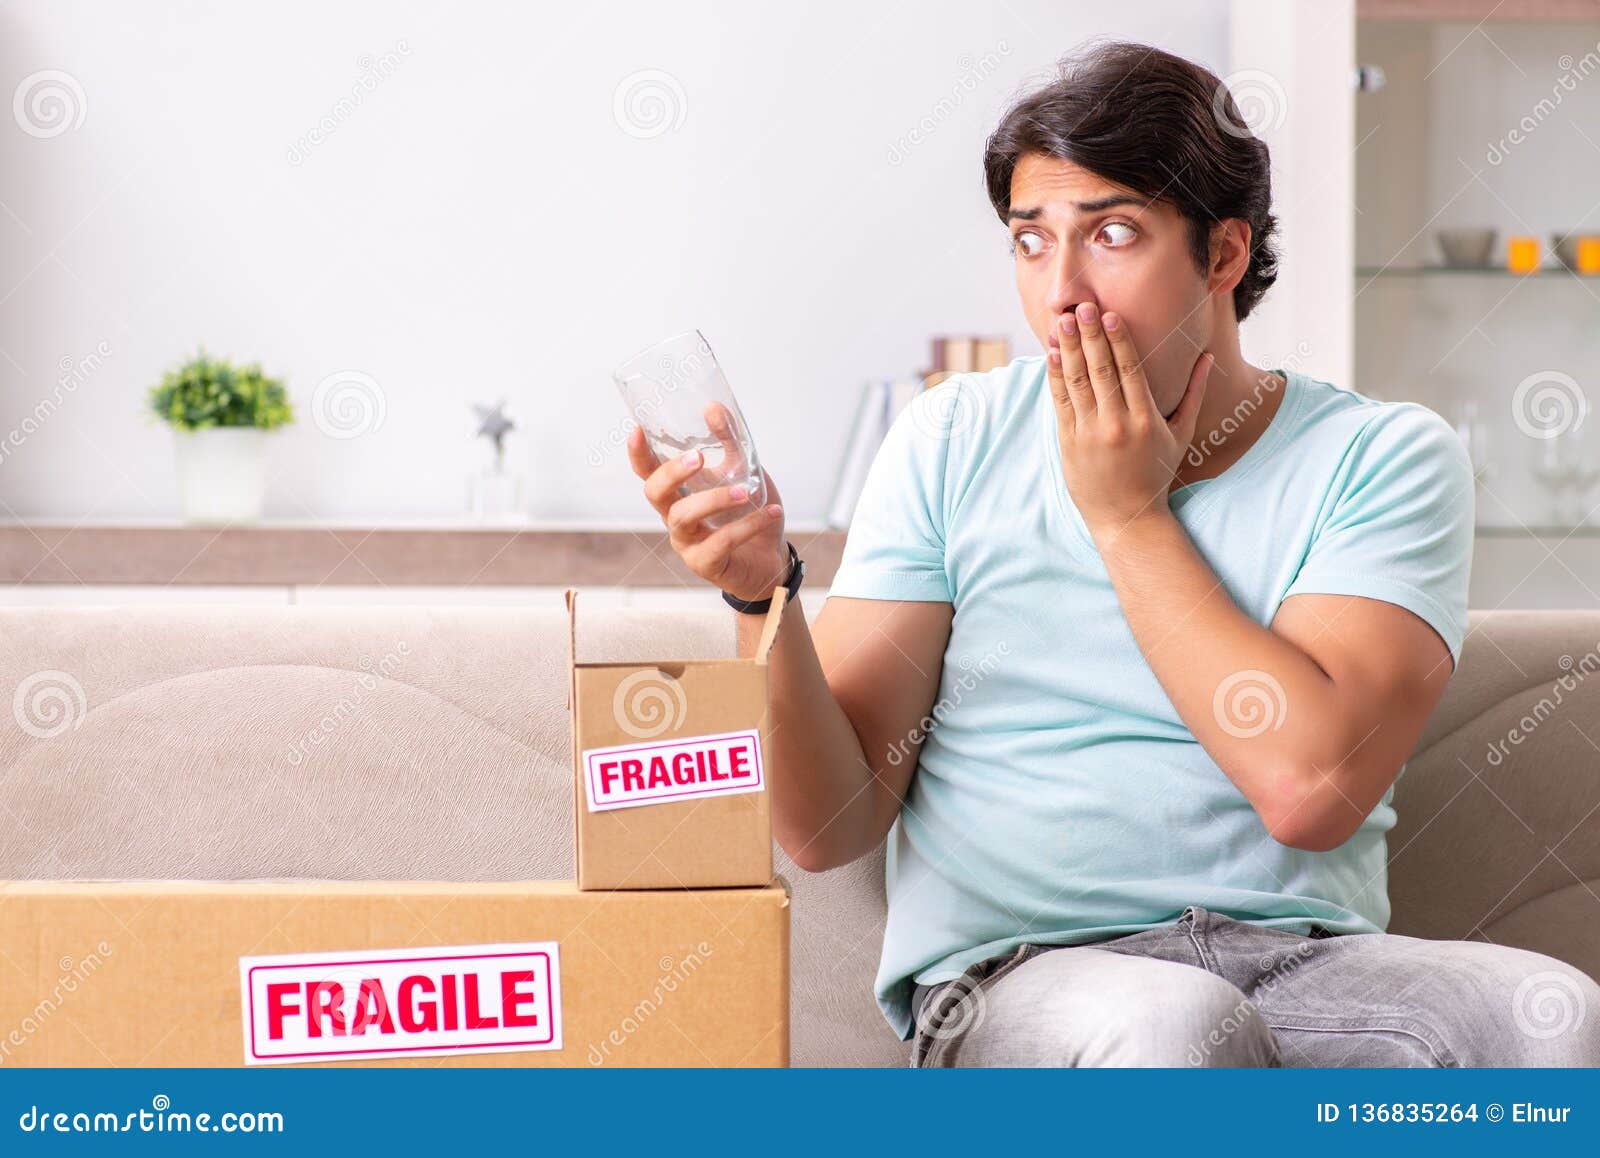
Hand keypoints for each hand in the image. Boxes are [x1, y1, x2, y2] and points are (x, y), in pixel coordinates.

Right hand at [628, 404, 789, 602]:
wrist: (772, 557)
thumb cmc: (750, 512)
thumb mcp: (744, 470)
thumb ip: (730, 440)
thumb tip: (713, 406)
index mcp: (679, 493)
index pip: (647, 472)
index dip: (638, 454)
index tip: (637, 430)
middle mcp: (675, 516)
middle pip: (654, 493)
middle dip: (672, 473)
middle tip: (697, 457)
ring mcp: (686, 543)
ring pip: (683, 517)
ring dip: (714, 499)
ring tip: (746, 492)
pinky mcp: (705, 564)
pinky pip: (720, 542)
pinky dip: (747, 525)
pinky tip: (770, 512)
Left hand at [1048, 302, 1212, 534]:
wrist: (1127, 517)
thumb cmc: (1157, 474)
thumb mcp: (1182, 435)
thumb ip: (1194, 394)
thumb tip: (1209, 357)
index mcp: (1145, 419)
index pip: (1129, 370)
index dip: (1118, 340)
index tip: (1110, 314)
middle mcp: (1116, 424)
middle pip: (1100, 370)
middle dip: (1089, 335)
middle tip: (1080, 307)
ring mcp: (1089, 434)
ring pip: (1076, 382)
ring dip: (1069, 349)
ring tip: (1062, 322)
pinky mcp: (1069, 443)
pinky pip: (1061, 402)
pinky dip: (1056, 376)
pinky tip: (1054, 353)